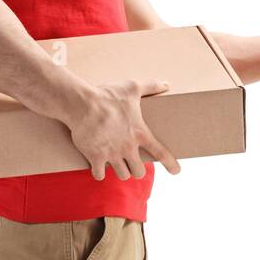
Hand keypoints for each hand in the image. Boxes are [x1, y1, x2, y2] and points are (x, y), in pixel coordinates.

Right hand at [64, 78, 181, 180]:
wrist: (82, 104)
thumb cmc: (108, 95)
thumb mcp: (133, 87)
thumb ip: (151, 86)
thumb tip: (166, 84)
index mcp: (140, 133)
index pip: (161, 153)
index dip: (170, 163)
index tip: (176, 171)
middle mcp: (128, 147)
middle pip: (139, 172)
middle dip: (137, 170)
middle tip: (133, 164)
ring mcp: (112, 154)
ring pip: (122, 175)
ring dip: (121, 172)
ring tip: (118, 165)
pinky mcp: (95, 157)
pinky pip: (99, 175)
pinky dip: (99, 173)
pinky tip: (99, 168)